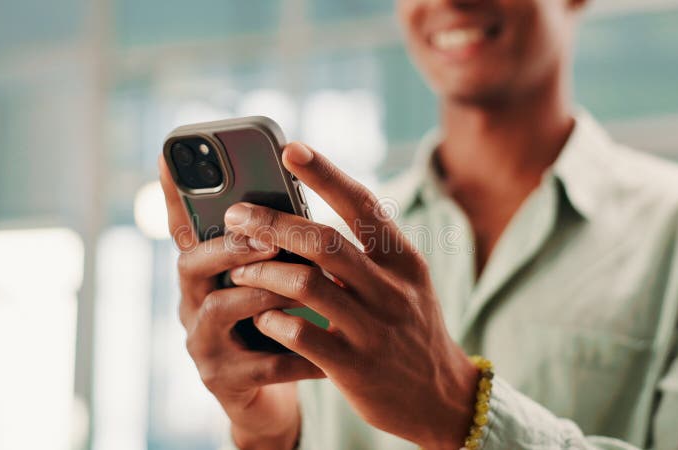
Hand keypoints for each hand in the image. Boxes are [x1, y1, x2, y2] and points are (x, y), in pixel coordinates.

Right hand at [159, 157, 324, 449]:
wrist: (270, 398)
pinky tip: (331, 348)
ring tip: (308, 286)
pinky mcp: (225, 380)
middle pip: (191, 263)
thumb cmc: (276, 323)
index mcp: (206, 271)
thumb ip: (274, 245)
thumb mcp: (273, 278)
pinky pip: (264, 363)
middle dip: (230, 245)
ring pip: (220, 307)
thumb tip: (302, 191)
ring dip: (265, 291)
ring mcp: (204, 343)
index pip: (184, 225)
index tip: (169, 155)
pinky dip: (300, 352)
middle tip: (268, 237)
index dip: (174, 193)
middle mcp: (193, 302)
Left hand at [223, 143, 479, 449]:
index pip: (363, 205)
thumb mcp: (405, 285)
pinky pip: (301, 335)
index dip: (325, 174)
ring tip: (239, 270)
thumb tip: (307, 219)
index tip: (290, 149)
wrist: (441, 399)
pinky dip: (272, 321)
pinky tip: (262, 318)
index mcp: (405, 262)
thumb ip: (368, 255)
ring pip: (306, 285)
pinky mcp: (354, 368)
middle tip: (236, 215)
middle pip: (323, 241)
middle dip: (271, 223)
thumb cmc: (411, 330)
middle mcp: (392, 290)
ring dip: (263, 273)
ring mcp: (373, 330)